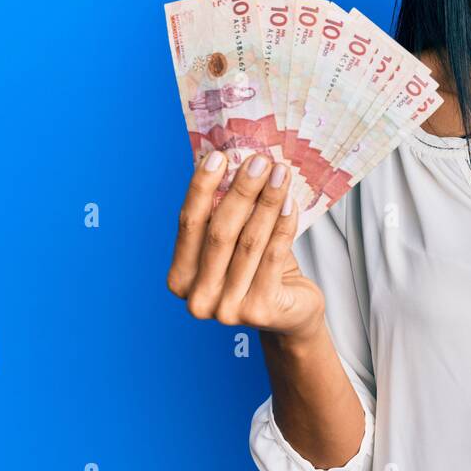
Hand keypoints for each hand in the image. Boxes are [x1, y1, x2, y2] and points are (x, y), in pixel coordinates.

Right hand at [166, 152, 324, 341]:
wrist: (290, 314)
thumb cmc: (258, 271)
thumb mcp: (235, 244)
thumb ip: (225, 215)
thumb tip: (232, 161)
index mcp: (180, 277)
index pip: (188, 224)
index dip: (201, 188)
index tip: (217, 157)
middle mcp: (197, 297)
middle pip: (220, 231)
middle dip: (241, 191)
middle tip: (259, 160)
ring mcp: (227, 309)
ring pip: (249, 242)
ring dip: (267, 202)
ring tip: (280, 174)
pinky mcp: (259, 311)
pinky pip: (273, 256)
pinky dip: (283, 226)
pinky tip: (290, 202)